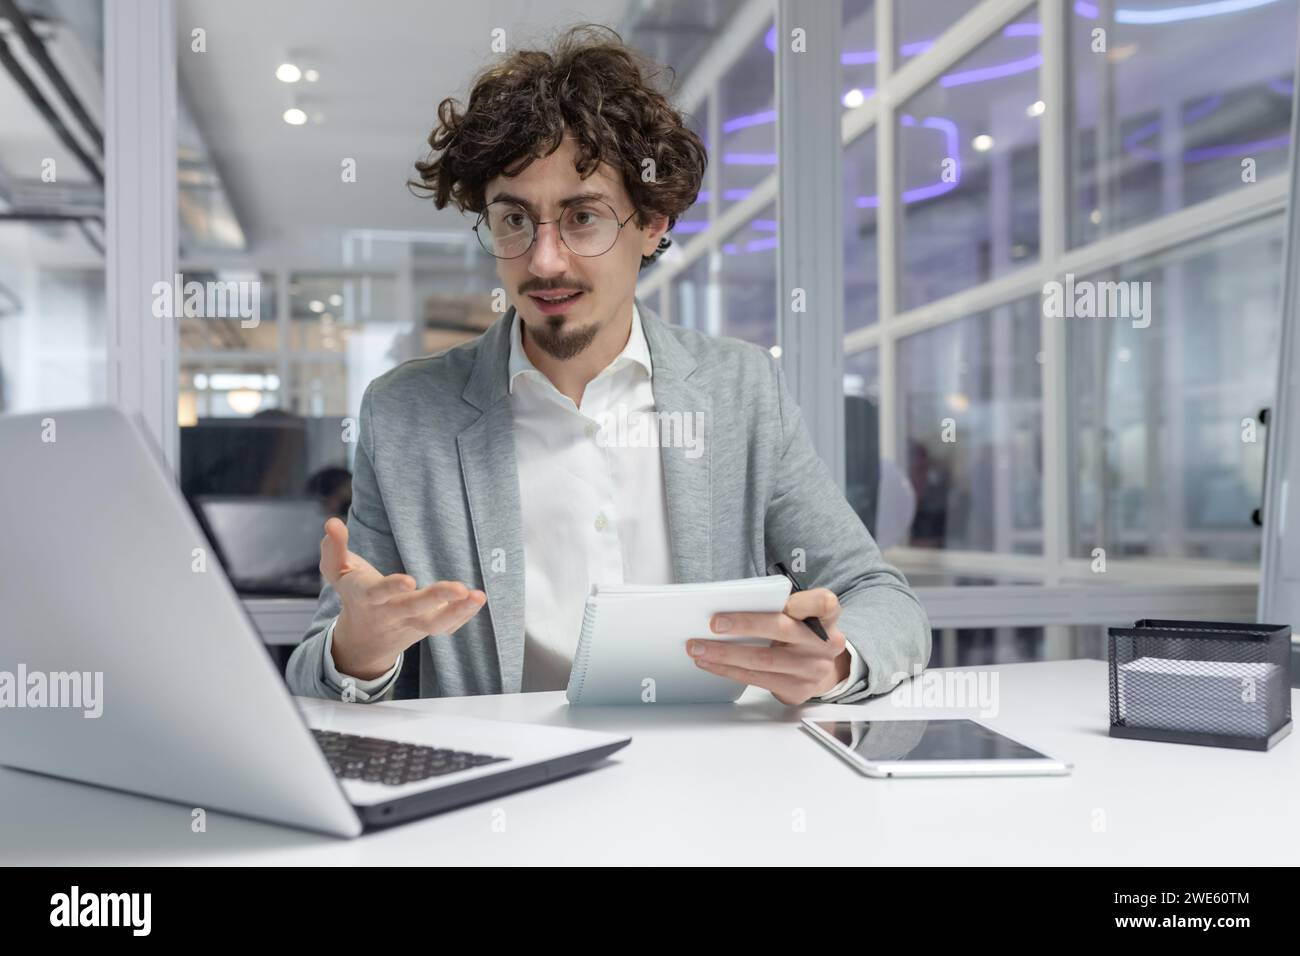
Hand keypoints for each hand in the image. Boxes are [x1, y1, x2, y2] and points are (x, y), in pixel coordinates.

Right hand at [319, 517, 485, 679]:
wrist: (363, 640)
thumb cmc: (353, 594)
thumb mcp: (336, 572)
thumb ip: (333, 548)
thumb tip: (332, 523)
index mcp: (368, 598)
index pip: (379, 594)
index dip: (392, 587)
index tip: (409, 580)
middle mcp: (391, 613)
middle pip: (414, 609)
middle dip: (436, 599)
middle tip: (459, 588)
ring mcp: (411, 624)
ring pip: (435, 623)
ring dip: (458, 611)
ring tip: (477, 596)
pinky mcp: (426, 629)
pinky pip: (446, 627)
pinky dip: (463, 615)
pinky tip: (478, 599)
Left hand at [686, 588, 849, 704]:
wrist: (820, 669)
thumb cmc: (800, 634)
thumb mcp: (801, 615)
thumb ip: (779, 607)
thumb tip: (728, 605)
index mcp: (826, 617)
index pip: (823, 603)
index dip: (805, 602)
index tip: (785, 602)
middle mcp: (824, 644)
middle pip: (781, 630)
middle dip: (744, 625)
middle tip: (714, 623)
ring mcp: (811, 670)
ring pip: (762, 660)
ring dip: (724, 654)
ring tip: (698, 647)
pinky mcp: (796, 690)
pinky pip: (755, 679)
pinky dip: (728, 670)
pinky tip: (710, 662)